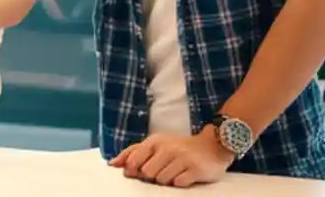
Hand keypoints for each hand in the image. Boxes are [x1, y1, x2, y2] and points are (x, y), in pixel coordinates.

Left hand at [108, 127, 235, 187]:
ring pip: (161, 180)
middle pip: (146, 173)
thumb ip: (133, 153)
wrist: (212, 146)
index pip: (133, 161)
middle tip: (163, 170)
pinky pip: (178, 183)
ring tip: (175, 172)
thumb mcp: (155, 144)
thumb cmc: (178, 148)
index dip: (134, 170)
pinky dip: (180, 183)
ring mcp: (182, 158)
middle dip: (152, 176)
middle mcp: (167, 148)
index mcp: (154, 142)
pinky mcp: (195, 169)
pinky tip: (185, 176)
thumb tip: (112, 164)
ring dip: (167, 180)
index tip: (141, 171)